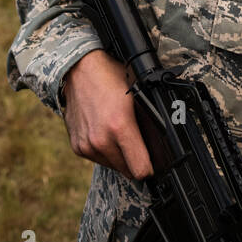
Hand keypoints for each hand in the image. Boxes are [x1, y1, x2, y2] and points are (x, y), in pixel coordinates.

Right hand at [62, 49, 153, 182]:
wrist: (80, 69)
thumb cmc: (111, 77)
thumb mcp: (138, 93)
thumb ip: (150, 120)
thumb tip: (164, 141)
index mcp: (120, 127)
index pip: (141, 169)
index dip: (150, 167)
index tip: (152, 161)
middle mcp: (101, 140)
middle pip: (128, 171)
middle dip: (134, 160)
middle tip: (135, 141)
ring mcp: (87, 145)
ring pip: (113, 166)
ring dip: (118, 157)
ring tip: (118, 133)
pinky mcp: (77, 146)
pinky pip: (97, 159)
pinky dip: (104, 151)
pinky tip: (104, 132)